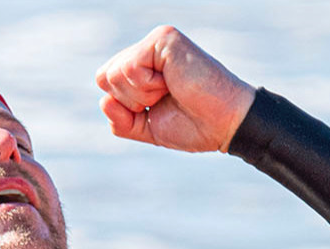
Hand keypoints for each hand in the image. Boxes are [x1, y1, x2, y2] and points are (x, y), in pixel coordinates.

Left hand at [94, 26, 256, 152]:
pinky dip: (147, 86)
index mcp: (143, 67)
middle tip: (165, 99)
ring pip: (115, 73)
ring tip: (171, 90)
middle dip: (131, 101)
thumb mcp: (148, 128)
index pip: (106, 82)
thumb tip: (104, 100)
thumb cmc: (195, 125)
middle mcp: (147, 50)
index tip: (156, 109)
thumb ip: (121, 120)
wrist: (225, 124)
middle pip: (105, 77)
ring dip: (141, 95)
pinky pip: (130, 67)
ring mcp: (156, 42)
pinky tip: (171, 83)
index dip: (124, 106)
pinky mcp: (163, 39)